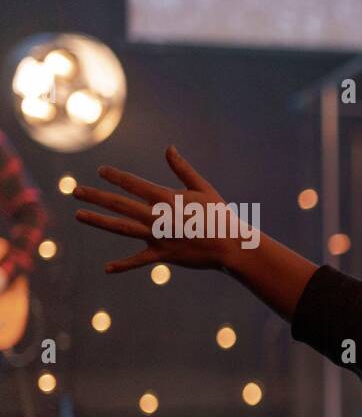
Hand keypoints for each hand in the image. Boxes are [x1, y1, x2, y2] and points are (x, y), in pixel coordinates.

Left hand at [74, 146, 244, 273]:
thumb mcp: (202, 188)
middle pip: (120, 204)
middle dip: (96, 196)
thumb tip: (169, 148)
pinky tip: (107, 268)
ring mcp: (158, 237)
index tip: (101, 171)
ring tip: (79, 215)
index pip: (134, 184)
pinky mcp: (163, 254)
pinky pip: (139, 260)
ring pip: (122, 227)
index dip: (116, 176)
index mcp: (167, 199)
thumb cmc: (219, 215)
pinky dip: (123, 265)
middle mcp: (158, 217)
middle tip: (75, 190)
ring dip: (99, 221)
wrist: (231, 246)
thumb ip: (182, 169)